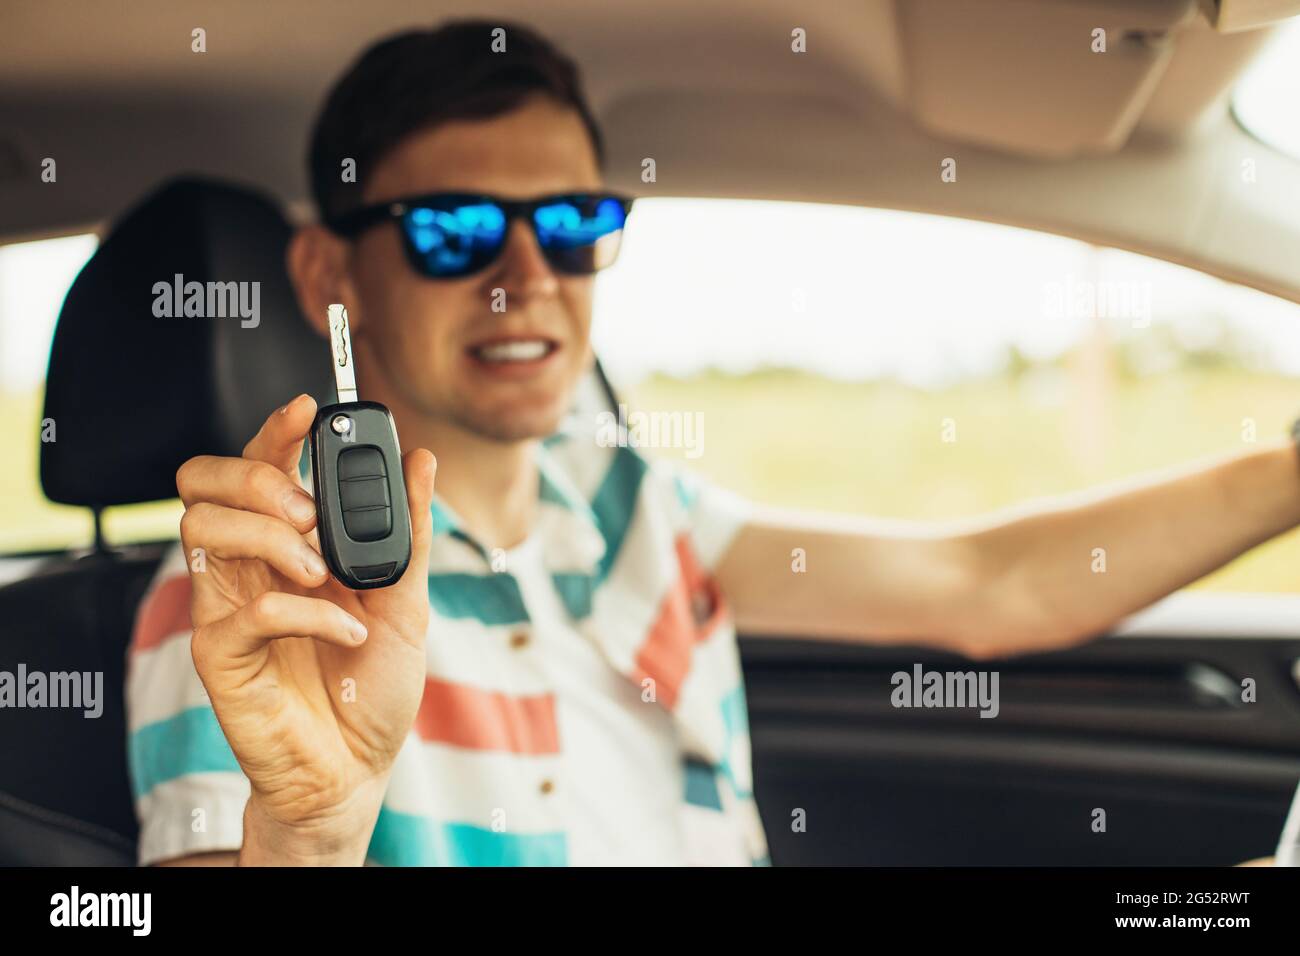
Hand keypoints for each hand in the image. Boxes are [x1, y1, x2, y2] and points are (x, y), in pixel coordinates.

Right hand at [176, 393, 434, 863]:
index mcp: (285, 548)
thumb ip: (410, 531)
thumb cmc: (369, 690)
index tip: (308, 410)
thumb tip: (421, 460)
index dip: (273, 431)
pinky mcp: (222, 656)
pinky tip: (349, 634)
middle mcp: (248, 569)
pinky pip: (246, 610)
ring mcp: (227, 609)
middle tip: (308, 512)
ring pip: (203, 530)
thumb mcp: (408, 601)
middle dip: (258, 478)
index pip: (257, 468)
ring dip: (271, 538)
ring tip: (323, 573)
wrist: (357, 770)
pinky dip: (308, 613)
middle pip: (205, 483)